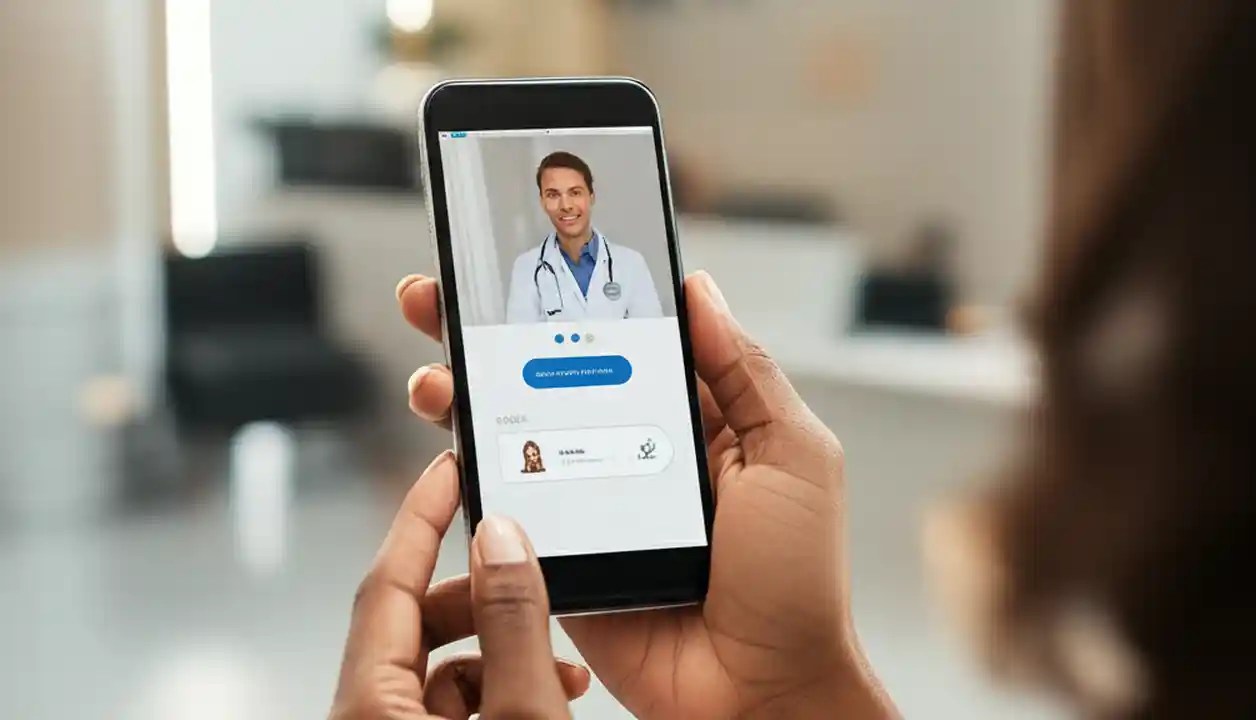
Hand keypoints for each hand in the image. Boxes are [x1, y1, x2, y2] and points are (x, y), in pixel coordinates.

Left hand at [329, 451, 590, 718]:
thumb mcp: (524, 715)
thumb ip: (513, 627)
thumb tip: (501, 543)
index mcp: (368, 708)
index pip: (386, 582)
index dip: (422, 516)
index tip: (450, 470)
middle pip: (414, 622)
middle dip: (482, 596)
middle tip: (526, 570)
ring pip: (439, 664)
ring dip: (502, 650)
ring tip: (560, 666)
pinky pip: (450, 704)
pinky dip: (499, 687)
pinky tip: (548, 691)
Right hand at [396, 272, 897, 718]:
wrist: (759, 688)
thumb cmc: (796, 578)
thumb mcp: (793, 455)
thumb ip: (744, 373)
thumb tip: (700, 289)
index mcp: (692, 418)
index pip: (620, 339)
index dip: (570, 297)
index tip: (526, 258)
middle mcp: (633, 449)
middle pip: (550, 374)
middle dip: (490, 332)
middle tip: (441, 295)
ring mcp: (590, 499)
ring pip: (515, 431)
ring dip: (464, 391)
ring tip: (434, 367)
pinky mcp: (558, 551)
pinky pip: (506, 501)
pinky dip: (468, 469)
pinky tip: (447, 436)